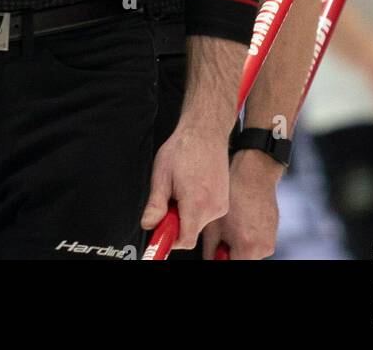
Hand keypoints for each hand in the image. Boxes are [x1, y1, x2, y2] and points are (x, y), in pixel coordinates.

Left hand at [142, 120, 228, 248]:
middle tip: (169, 199)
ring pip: (198, 223)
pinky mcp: (224, 201)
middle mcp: (213, 208)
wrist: (205, 132)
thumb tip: (148, 224)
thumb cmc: (184, 148)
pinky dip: (196, 207)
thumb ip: (155, 204)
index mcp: (196, 203)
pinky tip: (192, 187)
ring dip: (186, 213)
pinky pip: (206, 214)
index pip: (185, 240)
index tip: (161, 228)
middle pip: (190, 232)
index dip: (170, 238)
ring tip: (181, 188)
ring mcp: (221, 205)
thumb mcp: (162, 174)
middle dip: (176, 221)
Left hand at [201, 149, 279, 258]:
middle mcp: (263, 249)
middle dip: (229, 253)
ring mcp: (271, 242)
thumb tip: (209, 260)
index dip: (221, 259)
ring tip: (232, 225)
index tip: (217, 251)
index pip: (231, 266)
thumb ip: (211, 250)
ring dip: (238, 246)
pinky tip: (241, 220)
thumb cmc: (232, 193)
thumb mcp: (214, 223)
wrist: (254, 173)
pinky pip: (257, 244)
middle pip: (241, 261)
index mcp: (247, 248)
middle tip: (221, 237)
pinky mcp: (274, 235)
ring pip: (249, 254)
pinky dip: (247, 238)